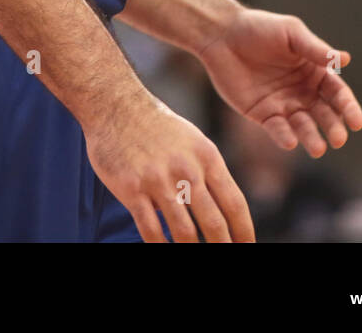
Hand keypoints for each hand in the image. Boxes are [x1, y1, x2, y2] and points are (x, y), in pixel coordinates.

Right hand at [85, 91, 254, 242]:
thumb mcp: (192, 140)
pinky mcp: (131, 189)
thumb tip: (222, 212)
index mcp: (206, 156)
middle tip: (225, 258)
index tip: (247, 247)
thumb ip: (207, 173)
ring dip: (191, 253)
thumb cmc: (157, 125)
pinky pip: (151, 231)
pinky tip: (164, 250)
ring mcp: (157, 180)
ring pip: (184, 233)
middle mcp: (186, 169)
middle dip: (222, 249)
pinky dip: (161, 248)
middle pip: (214, 225)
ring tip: (193, 257)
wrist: (115, 104)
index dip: (244, 233)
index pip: (235, 204)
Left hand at [197, 8, 361, 155]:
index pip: (338, 94)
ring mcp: (283, 105)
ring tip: (318, 149)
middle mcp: (303, 92)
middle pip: (324, 114)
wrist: (221, 34)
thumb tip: (346, 59)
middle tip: (338, 139)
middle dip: (333, 127)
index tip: (357, 123)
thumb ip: (314, 49)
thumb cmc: (259, 27)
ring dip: (311, 137)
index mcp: (315, 72)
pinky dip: (284, 136)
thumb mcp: (290, 32)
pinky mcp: (261, 113)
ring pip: (302, 126)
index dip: (349, 108)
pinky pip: (276, 129)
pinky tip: (290, 141)